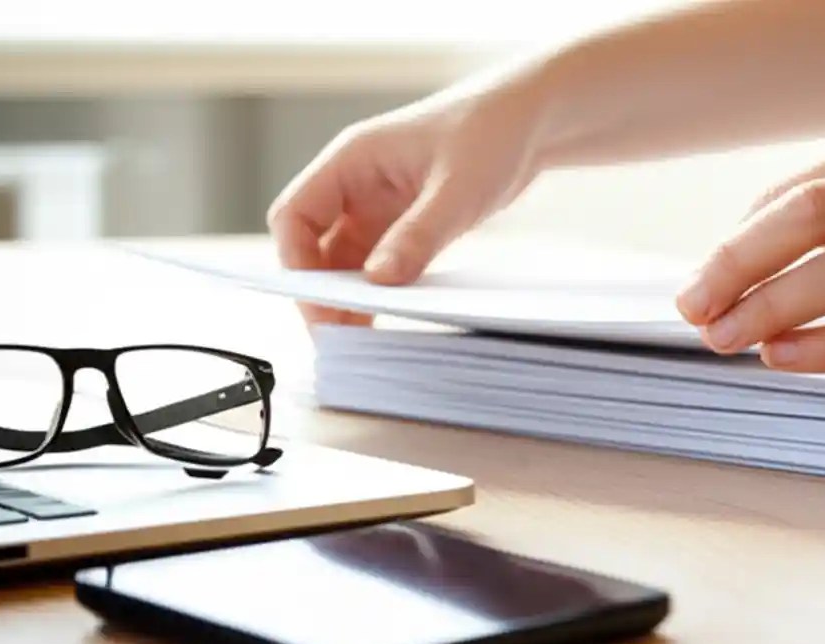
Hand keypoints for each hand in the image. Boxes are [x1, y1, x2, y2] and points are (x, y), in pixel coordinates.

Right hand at [267, 88, 543, 325]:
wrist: (529, 122)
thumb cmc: (491, 133)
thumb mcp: (457, 189)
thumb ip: (418, 234)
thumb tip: (379, 280)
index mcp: (351, 159)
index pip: (295, 214)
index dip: (296, 262)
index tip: (317, 303)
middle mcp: (355, 184)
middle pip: (312, 246)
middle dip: (319, 291)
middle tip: (337, 338)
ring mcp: (377, 207)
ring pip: (343, 262)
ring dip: (346, 298)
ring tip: (359, 340)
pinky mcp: (401, 226)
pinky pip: (375, 266)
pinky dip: (376, 294)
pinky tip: (385, 321)